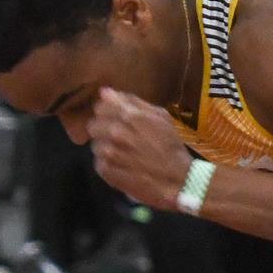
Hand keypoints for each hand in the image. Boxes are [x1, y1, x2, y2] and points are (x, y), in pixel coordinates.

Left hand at [86, 88, 193, 207]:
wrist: (179, 180)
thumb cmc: (172, 147)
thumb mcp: (161, 117)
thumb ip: (134, 102)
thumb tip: (107, 92)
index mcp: (130, 115)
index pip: (101, 106)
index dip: (108, 112)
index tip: (116, 119)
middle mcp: (116, 132)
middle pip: (93, 125)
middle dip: (104, 130)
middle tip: (119, 139)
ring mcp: (110, 153)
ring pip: (95, 145)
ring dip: (106, 149)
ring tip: (123, 155)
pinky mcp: (108, 172)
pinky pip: (98, 163)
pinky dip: (108, 165)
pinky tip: (122, 167)